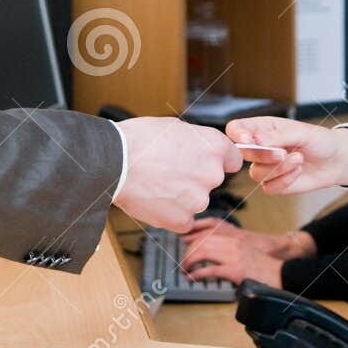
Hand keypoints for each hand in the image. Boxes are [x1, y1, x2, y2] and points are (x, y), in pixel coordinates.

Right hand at [114, 117, 241, 231]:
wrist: (114, 162)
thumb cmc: (139, 140)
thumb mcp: (176, 128)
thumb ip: (197, 142)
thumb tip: (202, 150)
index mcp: (214, 147)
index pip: (233, 160)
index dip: (218, 160)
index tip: (206, 162)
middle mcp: (212, 174)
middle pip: (212, 180)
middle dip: (195, 177)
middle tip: (169, 171)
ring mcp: (198, 199)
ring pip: (196, 200)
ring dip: (182, 196)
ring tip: (156, 184)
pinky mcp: (181, 219)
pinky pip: (183, 219)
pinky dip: (171, 213)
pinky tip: (155, 200)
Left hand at [180, 227, 284, 286]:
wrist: (280, 274)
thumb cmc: (262, 267)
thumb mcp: (243, 253)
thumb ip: (226, 253)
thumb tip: (208, 261)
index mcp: (233, 238)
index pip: (205, 234)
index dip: (191, 241)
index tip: (185, 250)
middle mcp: (232, 244)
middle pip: (200, 242)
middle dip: (187, 253)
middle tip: (183, 264)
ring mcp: (233, 256)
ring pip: (202, 252)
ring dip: (189, 262)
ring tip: (185, 271)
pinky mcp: (235, 271)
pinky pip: (210, 270)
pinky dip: (197, 274)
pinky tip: (193, 278)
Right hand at [226, 117, 347, 194]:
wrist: (336, 161)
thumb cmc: (320, 140)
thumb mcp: (302, 132)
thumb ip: (278, 135)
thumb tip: (256, 140)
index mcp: (263, 128)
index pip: (236, 129)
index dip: (237, 135)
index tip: (249, 140)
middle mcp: (260, 147)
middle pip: (243, 154)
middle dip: (264, 155)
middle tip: (283, 153)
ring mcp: (266, 166)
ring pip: (256, 173)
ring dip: (279, 168)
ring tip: (299, 159)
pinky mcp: (274, 183)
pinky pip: (268, 187)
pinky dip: (284, 181)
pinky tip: (298, 171)